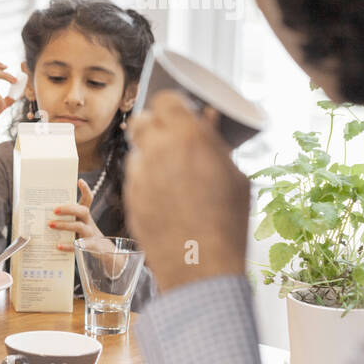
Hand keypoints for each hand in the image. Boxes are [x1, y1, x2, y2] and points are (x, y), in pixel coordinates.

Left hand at [50, 180, 107, 252]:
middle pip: (82, 211)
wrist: (101, 250)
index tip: (80, 180)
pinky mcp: (90, 247)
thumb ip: (63, 218)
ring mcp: (90, 234)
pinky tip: (58, 245)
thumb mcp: (75, 224)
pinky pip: (78, 246)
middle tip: (54, 210)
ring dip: (64, 225)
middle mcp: (88, 222)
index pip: (87, 199)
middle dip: (68, 209)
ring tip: (51, 225)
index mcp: (84, 214)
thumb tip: (40, 214)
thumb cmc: (82, 235)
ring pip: (79, 226)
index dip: (85, 190)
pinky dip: (68, 246)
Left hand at [122, 91, 250, 291]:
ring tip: (172, 171)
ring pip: (136, 150)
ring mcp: (138, 174)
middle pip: (142, 121)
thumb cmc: (227, 221)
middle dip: (154, 125)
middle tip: (170, 137)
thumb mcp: (235, 178)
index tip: (179, 112)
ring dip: (149, 154)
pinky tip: (164, 194)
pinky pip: (134, 177)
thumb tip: (209, 121)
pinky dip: (145, 179)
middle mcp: (157, 150)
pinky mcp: (128, 196)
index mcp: (188, 137)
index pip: (165, 100)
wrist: (200, 263)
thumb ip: (216, 145)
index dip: (172, 105)